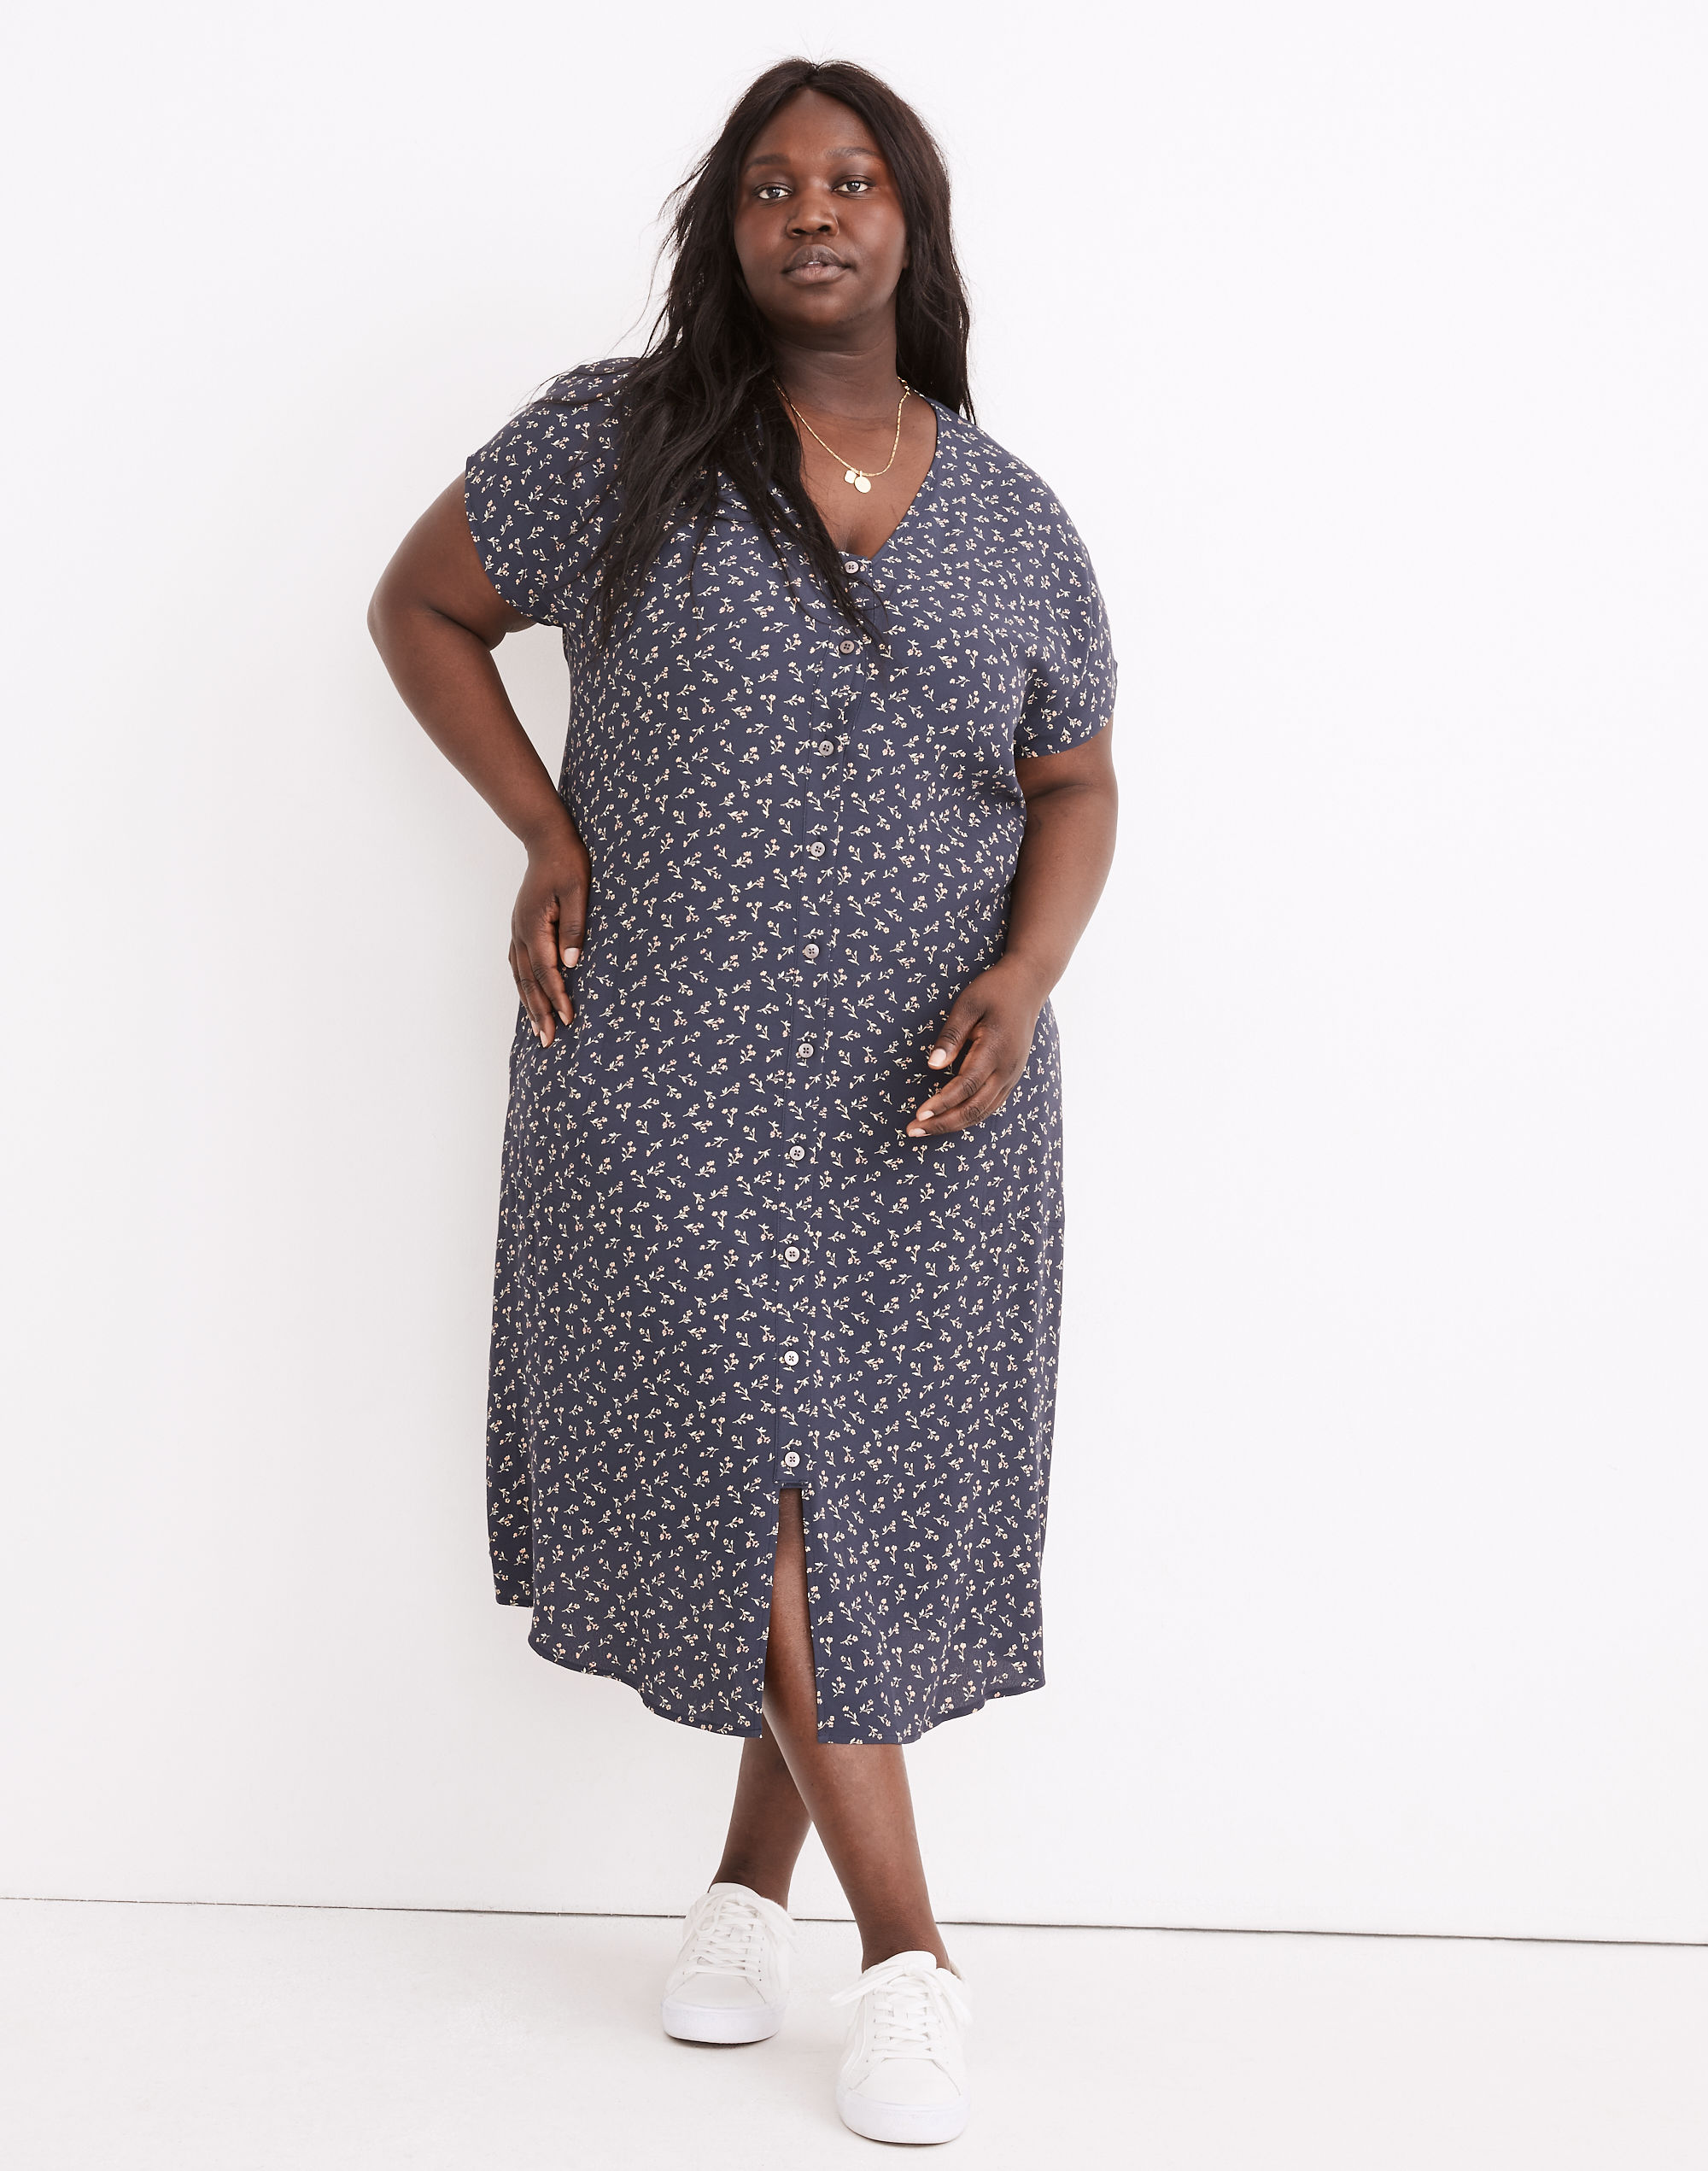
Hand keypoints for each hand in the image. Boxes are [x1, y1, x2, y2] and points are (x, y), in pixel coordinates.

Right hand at [510, 819, 589, 1045]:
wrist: (547, 840)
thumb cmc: (568, 863)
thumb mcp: (579, 892)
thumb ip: (575, 927)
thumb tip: (572, 963)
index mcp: (535, 925)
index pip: (547, 970)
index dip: (557, 997)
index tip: (569, 1019)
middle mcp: (521, 932)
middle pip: (528, 981)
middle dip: (539, 1012)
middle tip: (548, 1041)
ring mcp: (517, 930)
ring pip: (520, 976)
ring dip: (529, 1004)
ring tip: (539, 1030)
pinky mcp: (521, 927)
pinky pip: (518, 964)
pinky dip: (524, 985)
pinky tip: (529, 998)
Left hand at [907, 957, 1047, 1137]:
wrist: (1028, 986)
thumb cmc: (994, 991)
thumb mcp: (967, 1004)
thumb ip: (951, 1036)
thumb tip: (933, 1066)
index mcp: (995, 1050)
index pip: (965, 1086)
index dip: (942, 1103)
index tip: (919, 1114)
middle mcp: (1007, 1069)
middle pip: (974, 1107)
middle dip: (943, 1123)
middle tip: (913, 1131)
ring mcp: (1012, 1075)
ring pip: (984, 1111)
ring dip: (954, 1124)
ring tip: (926, 1130)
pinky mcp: (1011, 1076)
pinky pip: (990, 1105)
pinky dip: (969, 1117)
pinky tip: (950, 1120)